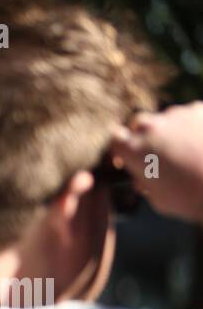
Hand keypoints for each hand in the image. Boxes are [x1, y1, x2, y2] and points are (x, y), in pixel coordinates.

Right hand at [109, 102, 202, 224]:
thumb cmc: (190, 198)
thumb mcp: (157, 199)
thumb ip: (144, 182)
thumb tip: (143, 175)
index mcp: (133, 149)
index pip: (115, 139)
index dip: (121, 149)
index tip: (127, 158)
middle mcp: (150, 127)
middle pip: (139, 124)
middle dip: (144, 137)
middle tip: (157, 154)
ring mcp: (176, 115)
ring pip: (166, 119)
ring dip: (170, 132)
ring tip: (186, 152)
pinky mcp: (199, 110)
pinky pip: (189, 116)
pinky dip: (192, 127)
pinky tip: (200, 144)